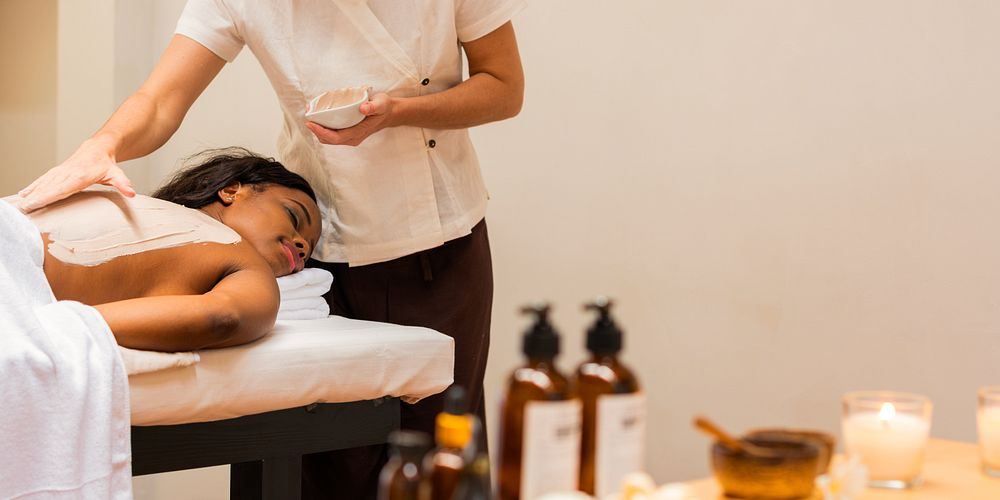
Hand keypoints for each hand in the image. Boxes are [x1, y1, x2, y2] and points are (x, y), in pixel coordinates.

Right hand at [18, 136, 135, 211]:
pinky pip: (43, 179)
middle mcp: (68, 172)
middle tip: (24, 208)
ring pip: (44, 182)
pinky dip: (33, 186)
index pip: (63, 187)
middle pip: (50, 186)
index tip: (37, 201)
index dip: (49, 195)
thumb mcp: (117, 173)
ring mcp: (61, 171)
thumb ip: (123, 183)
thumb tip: (131, 193)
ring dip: (32, 192)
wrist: (98, 147)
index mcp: (80, 175)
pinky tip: (24, 193)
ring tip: (21, 204)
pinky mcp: (58, 171)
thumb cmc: (107, 164)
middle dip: (36, 197)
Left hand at [306, 92, 393, 145]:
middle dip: (315, 130)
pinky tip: (319, 116)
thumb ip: (373, 106)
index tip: (310, 122)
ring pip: (328, 138)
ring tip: (311, 115)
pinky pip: (331, 134)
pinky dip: (323, 127)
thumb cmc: (383, 108)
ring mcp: (349, 137)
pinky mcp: (347, 133)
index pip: (335, 137)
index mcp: (358, 133)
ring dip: (318, 129)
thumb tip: (363, 108)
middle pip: (328, 140)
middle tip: (307, 115)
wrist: (389, 113)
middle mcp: (352, 138)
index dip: (321, 132)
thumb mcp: (381, 104)